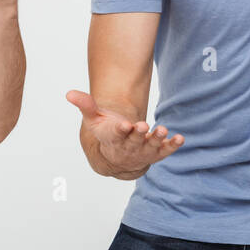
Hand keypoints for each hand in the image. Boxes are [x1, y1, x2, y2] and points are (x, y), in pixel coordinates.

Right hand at [65, 89, 182, 178]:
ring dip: (157, 140)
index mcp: (112, 138)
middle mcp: (128, 147)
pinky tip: (180, 138)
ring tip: (162, 130)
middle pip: (134, 141)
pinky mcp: (155, 153)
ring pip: (150, 147)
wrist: (116, 156)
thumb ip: (85, 105)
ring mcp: (142, 151)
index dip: (120, 130)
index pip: (115, 135)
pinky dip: (172, 146)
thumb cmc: (105, 131)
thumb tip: (69, 93)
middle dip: (139, 135)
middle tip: (143, 126)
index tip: (124, 125)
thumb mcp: (93, 118)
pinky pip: (165, 151)